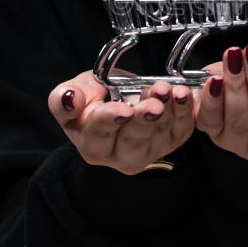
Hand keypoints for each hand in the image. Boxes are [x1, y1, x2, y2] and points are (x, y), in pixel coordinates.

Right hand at [47, 72, 193, 175]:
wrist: (121, 96)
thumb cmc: (94, 98)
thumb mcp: (75, 92)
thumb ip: (63, 99)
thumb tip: (69, 99)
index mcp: (92, 145)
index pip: (100, 133)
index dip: (111, 120)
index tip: (123, 110)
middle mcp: (121, 155)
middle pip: (134, 139)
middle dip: (144, 119)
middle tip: (152, 104)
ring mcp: (150, 150)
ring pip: (160, 133)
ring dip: (167, 110)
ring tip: (168, 91)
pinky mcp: (172, 141)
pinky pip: (181, 129)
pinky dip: (184, 111)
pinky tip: (182, 94)